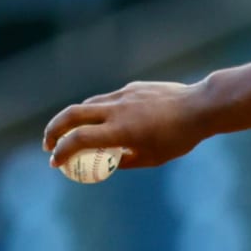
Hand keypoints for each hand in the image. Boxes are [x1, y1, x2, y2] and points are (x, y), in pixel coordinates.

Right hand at [45, 81, 210, 169]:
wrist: (201, 106)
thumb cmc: (180, 138)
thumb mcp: (152, 158)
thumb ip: (125, 160)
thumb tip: (105, 162)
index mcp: (120, 130)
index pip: (77, 140)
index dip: (61, 151)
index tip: (55, 162)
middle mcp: (117, 110)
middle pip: (71, 115)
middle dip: (53, 130)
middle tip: (49, 145)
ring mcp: (124, 95)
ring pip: (87, 104)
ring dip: (73, 119)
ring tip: (73, 133)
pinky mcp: (132, 88)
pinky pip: (107, 99)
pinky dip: (97, 111)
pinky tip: (105, 121)